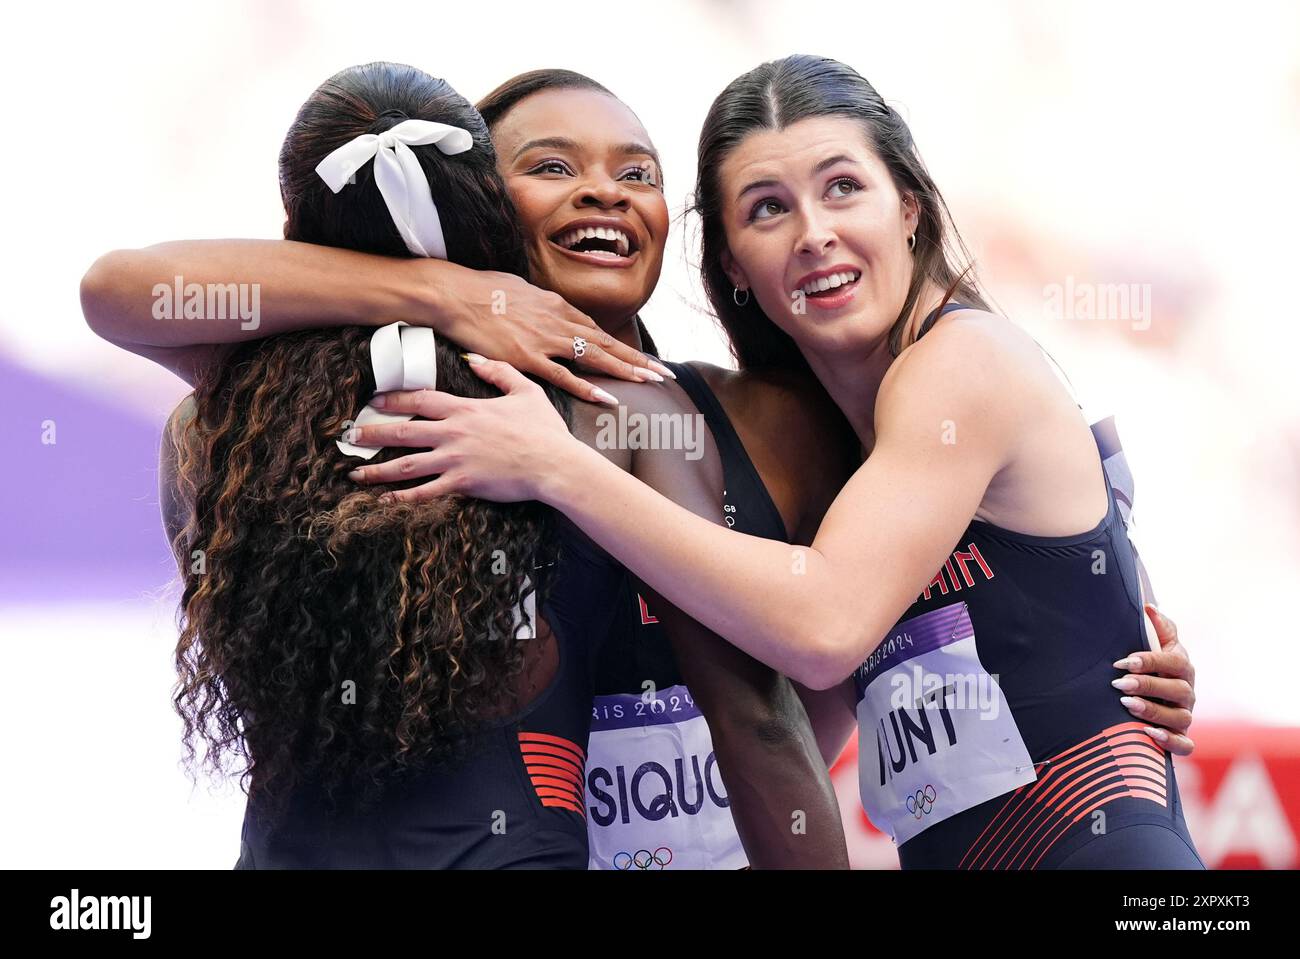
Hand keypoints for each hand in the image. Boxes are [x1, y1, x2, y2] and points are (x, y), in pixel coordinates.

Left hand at [346, 356, 585, 502]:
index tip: (373, 402)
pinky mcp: (463, 484)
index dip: (393, 400)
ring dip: (377, 470)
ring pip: (406, 465)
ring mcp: (456, 460)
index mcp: (466, 410)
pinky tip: (385, 500)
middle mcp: (454, 433)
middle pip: (403, 431)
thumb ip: (498, 373)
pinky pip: (425, 492)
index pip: (420, 400)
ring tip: (355, 473)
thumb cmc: (544, 430)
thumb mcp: (525, 391)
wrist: (554, 464)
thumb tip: (474, 360)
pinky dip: (403, 497)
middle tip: (348, 437)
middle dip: (372, 434)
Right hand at [417, 261, 673, 401]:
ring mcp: (545, 339)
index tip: (646, 360)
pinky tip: (608, 397)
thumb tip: (549, 311)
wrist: (455, 294)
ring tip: (650, 383)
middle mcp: (558, 321)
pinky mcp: (527, 356)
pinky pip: (564, 375)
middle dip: (638, 360)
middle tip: (664, 374)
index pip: (599, 332)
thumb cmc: (482, 291)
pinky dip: (587, 387)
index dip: (624, 347)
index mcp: (557, 306)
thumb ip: (541, 306)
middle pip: (607, 344)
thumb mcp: (521, 291)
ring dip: (625, 371)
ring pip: (595, 357)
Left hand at [1112, 604, 1195, 755]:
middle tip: (1120, 683)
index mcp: (1182, 667)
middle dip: (1148, 685)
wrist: (1152, 698)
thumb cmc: (1150, 667)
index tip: (1124, 662)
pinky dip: (1169, 740)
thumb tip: (1148, 606)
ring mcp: (1185, 716)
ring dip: (1153, 711)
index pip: (1174, 661)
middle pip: (1178, 690)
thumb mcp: (1156, 646)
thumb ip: (1157, 628)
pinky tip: (1148, 733)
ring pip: (1179, 717)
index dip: (1151, 661)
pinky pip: (1184, 745)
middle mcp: (1187, 692)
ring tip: (1127, 704)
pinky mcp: (1181, 738)